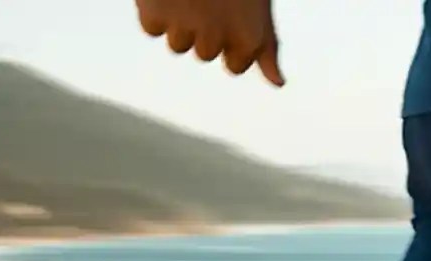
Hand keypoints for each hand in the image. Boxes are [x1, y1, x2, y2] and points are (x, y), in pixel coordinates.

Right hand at [135, 0, 284, 86]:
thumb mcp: (259, 7)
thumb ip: (267, 47)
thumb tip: (278, 84)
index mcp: (248, 38)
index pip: (235, 66)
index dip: (229, 40)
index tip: (229, 12)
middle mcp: (217, 40)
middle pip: (205, 54)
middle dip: (204, 28)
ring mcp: (183, 29)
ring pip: (178, 46)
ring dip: (179, 21)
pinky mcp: (153, 16)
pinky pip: (152, 28)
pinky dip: (154, 10)